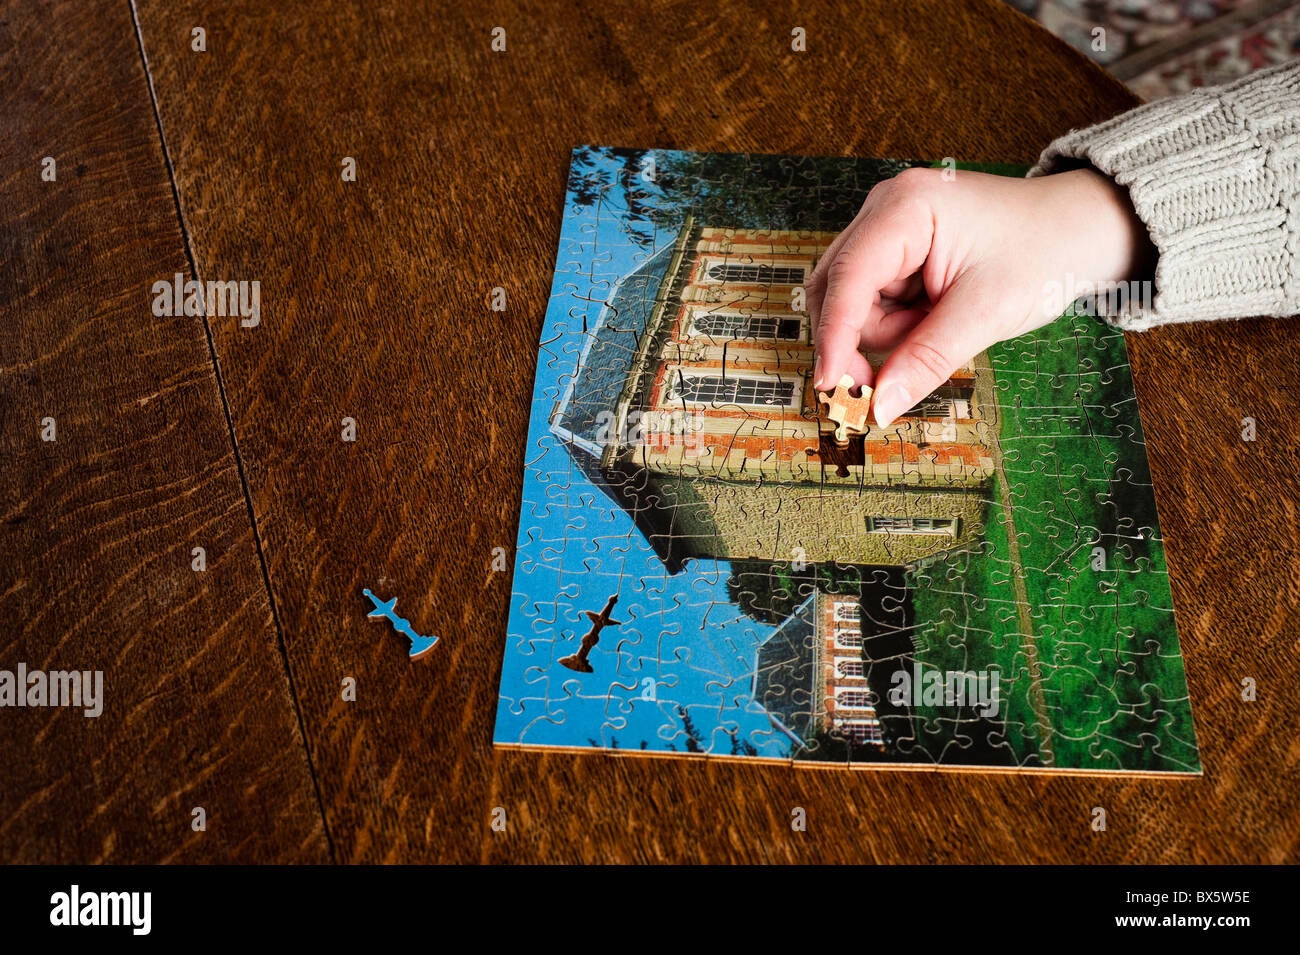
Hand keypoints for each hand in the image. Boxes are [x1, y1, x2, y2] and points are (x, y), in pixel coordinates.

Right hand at [807, 166, 1154, 425]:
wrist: (1081, 231)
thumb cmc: (1043, 255)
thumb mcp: (986, 314)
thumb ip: (926, 360)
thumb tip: (878, 407)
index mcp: (906, 207)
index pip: (849, 277)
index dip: (834, 336)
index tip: (829, 388)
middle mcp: (885, 210)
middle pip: (837, 291)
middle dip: (859, 340)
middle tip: (881, 387)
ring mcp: (887, 229)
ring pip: (853, 304)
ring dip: (889, 333)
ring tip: (942, 324)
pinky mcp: (895, 251)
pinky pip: (873, 304)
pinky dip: (898, 325)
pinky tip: (934, 317)